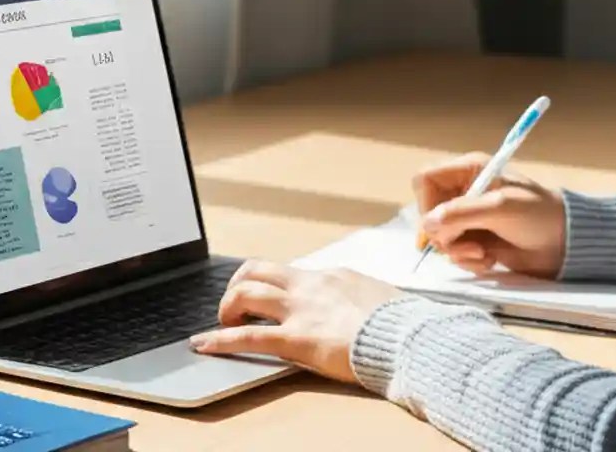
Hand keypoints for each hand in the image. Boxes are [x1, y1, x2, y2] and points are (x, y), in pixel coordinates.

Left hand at [189, 260, 406, 382]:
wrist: (411, 339)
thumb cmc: (405, 325)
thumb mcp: (381, 299)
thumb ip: (362, 299)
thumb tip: (364, 306)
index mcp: (334, 276)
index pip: (291, 272)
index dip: (272, 287)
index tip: (266, 300)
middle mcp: (312, 286)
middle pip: (257, 270)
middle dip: (237, 287)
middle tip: (235, 308)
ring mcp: (302, 310)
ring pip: (245, 293)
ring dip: (226, 308)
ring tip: (222, 324)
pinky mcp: (297, 339)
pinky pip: (248, 336)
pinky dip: (219, 340)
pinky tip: (204, 345)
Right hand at [413, 152, 566, 277]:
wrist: (566, 244)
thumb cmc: (538, 215)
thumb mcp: (500, 208)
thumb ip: (461, 214)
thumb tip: (428, 225)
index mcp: (468, 171)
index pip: (425, 180)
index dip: (426, 202)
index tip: (441, 222)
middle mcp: (463, 193)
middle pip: (427, 213)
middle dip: (445, 234)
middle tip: (468, 243)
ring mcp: (468, 219)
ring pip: (439, 238)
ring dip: (459, 251)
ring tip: (484, 253)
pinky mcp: (474, 241)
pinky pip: (454, 253)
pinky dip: (469, 260)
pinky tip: (490, 259)